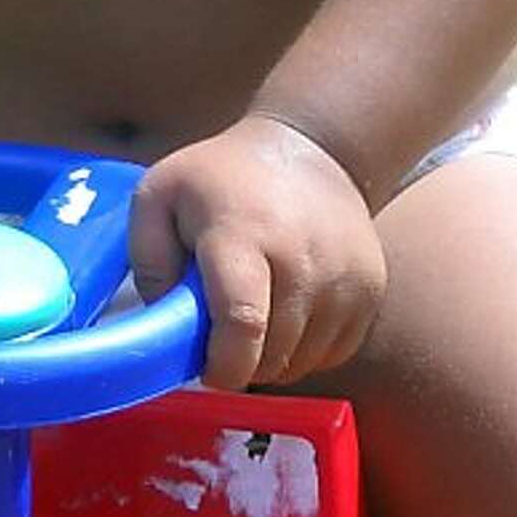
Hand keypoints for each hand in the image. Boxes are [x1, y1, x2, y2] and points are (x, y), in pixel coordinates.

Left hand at [129, 117, 386, 391]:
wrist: (313, 149)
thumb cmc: (223, 178)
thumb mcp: (160, 194)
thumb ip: (146, 258)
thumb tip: (163, 317)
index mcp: (243, 236)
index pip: (242, 324)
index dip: (221, 365)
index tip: (206, 368)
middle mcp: (303, 260)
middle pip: (271, 355)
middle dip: (240, 363)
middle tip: (222, 335)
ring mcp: (345, 277)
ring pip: (302, 362)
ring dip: (272, 357)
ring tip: (256, 317)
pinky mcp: (371, 291)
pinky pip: (332, 353)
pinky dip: (305, 348)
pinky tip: (288, 311)